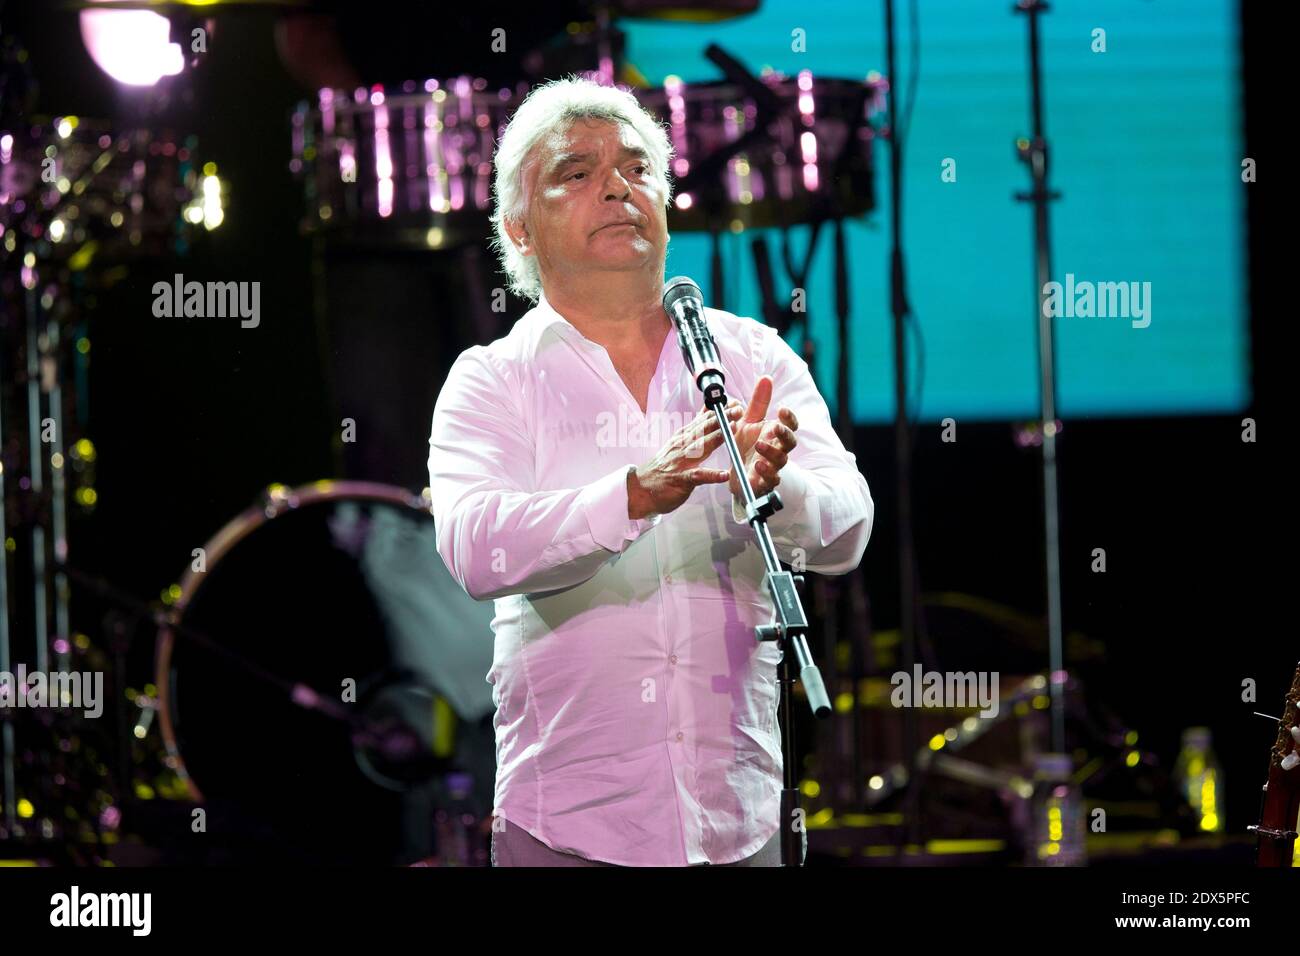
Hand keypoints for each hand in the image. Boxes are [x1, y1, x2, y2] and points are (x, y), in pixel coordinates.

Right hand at [628, 404, 744, 518]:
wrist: (640, 488)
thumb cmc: (664, 466)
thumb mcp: (679, 442)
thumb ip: (695, 428)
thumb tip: (708, 410)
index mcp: (683, 436)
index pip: (703, 419)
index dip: (719, 410)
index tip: (734, 403)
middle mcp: (682, 445)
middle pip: (703, 428)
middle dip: (721, 418)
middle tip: (737, 410)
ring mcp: (681, 461)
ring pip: (701, 446)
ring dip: (717, 437)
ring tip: (731, 430)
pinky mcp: (681, 479)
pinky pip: (698, 476)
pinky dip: (711, 475)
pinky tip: (723, 475)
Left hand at [727, 375, 798, 501]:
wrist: (736, 472)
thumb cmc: (746, 445)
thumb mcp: (749, 421)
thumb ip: (759, 402)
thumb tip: (766, 378)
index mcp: (775, 433)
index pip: (790, 424)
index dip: (789, 418)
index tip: (782, 409)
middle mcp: (778, 449)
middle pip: (790, 442)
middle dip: (784, 434)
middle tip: (776, 428)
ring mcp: (774, 466)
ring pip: (781, 460)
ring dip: (772, 453)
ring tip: (759, 446)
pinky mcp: (765, 482)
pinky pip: (771, 479)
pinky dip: (765, 473)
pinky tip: (757, 466)